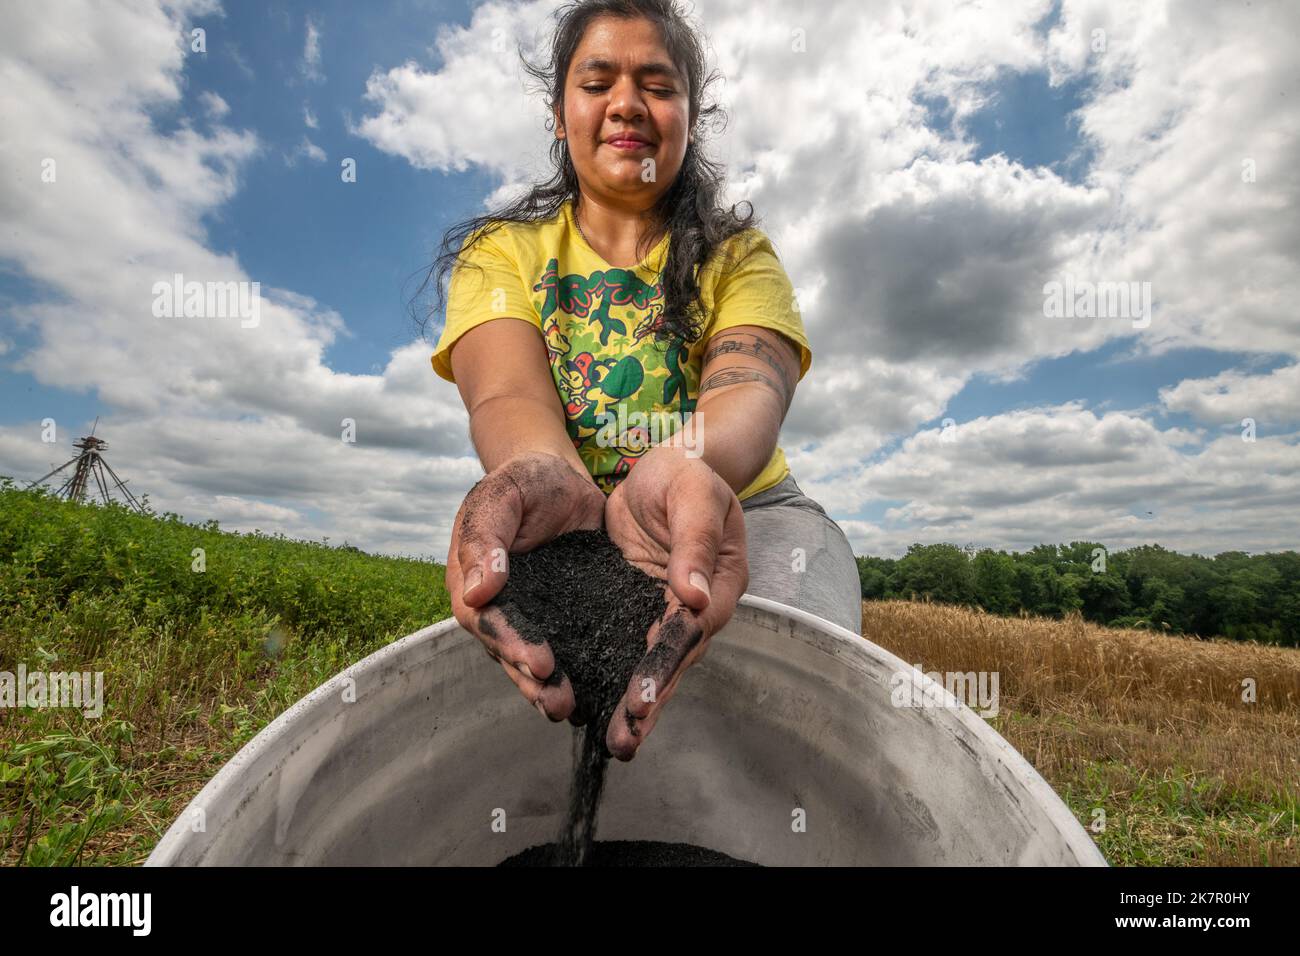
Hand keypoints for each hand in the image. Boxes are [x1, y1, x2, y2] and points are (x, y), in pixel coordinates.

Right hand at [447, 451, 605, 721]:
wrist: (563, 479)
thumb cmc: (526, 480)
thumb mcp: (502, 495)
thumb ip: (486, 537)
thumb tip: (477, 591)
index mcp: (472, 579)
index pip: (487, 621)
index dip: (512, 644)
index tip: (541, 663)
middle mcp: (498, 606)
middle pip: (509, 651)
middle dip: (533, 680)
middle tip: (560, 701)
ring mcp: (531, 616)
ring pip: (536, 659)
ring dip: (552, 687)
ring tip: (573, 709)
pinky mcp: (564, 617)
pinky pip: (570, 647)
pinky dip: (582, 670)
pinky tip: (601, 692)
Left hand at [602, 444, 747, 759]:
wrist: (661, 470)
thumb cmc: (684, 474)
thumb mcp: (693, 492)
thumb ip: (694, 539)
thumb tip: (691, 594)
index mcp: (719, 578)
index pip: (692, 629)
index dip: (667, 664)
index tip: (643, 698)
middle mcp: (697, 604)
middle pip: (674, 659)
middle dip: (650, 700)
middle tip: (625, 739)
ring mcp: (665, 610)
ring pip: (650, 661)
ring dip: (633, 702)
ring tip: (613, 742)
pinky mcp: (635, 607)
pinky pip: (624, 644)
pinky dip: (612, 674)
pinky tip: (591, 703)